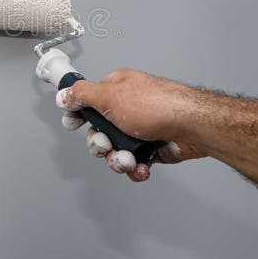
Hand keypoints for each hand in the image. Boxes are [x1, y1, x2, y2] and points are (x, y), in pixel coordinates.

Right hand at [55, 69, 205, 181]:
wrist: (194, 126)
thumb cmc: (159, 105)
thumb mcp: (110, 96)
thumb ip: (82, 95)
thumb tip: (63, 94)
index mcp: (116, 89)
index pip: (87, 101)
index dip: (77, 115)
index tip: (73, 124)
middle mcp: (128, 108)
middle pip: (98, 132)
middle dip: (100, 145)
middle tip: (107, 145)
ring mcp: (141, 128)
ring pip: (116, 151)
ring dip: (119, 161)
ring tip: (130, 160)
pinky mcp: (153, 147)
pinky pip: (135, 162)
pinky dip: (136, 169)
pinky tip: (141, 168)